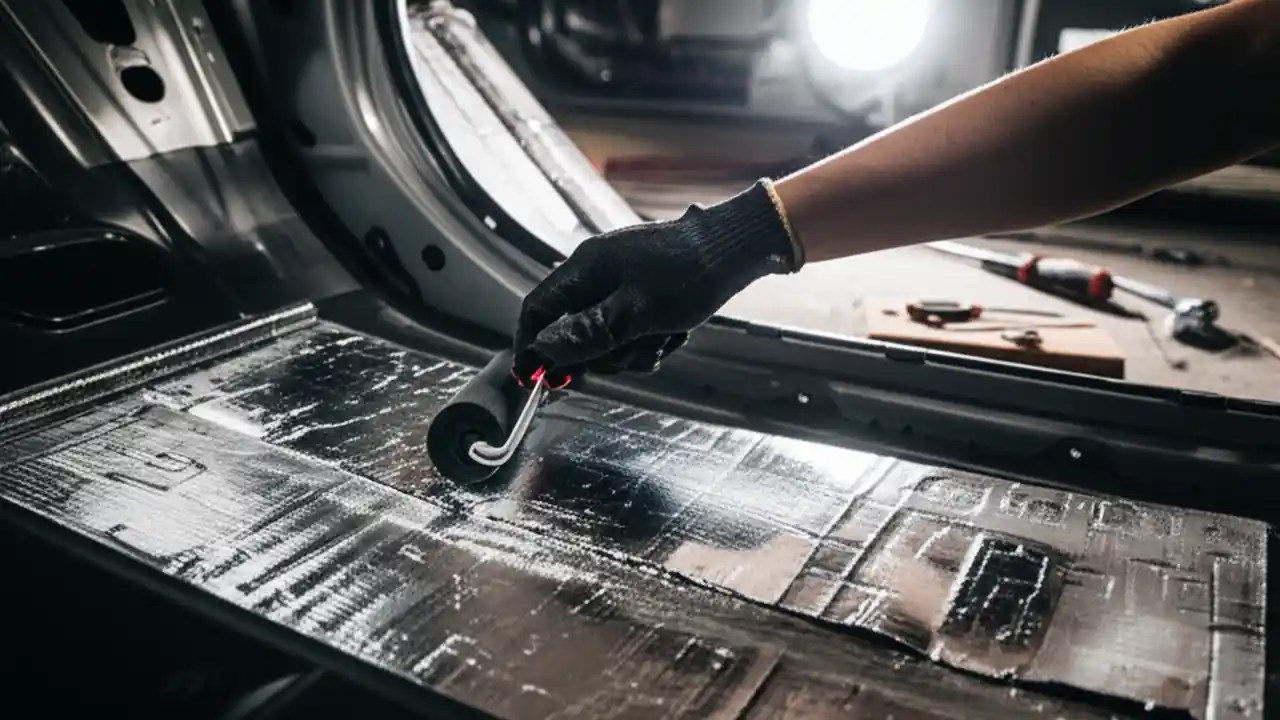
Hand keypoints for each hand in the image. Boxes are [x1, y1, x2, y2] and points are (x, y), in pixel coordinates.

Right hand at [513, 180, 799, 379]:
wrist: (738, 249)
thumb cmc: (689, 276)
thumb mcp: (637, 313)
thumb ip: (588, 333)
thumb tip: (542, 350)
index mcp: (586, 269)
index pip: (537, 309)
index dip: (531, 347)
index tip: (534, 381)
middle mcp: (597, 273)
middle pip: (574, 330)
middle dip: (602, 353)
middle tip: (631, 358)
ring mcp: (622, 281)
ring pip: (607, 334)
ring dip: (632, 349)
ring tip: (664, 340)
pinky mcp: (645, 291)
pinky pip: (632, 328)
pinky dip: (650, 339)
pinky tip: (674, 333)